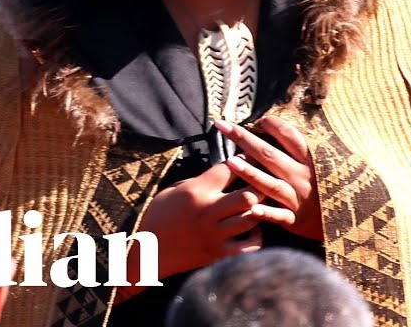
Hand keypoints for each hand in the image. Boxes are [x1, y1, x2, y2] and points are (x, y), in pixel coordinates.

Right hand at [135, 162, 264, 279]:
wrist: (145, 253)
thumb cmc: (159, 216)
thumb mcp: (174, 190)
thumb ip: (201, 181)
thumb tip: (226, 171)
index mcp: (197, 191)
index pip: (230, 169)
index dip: (244, 159)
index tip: (252, 156)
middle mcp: (208, 212)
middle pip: (248, 195)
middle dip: (260, 186)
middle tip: (264, 182)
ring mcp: (214, 235)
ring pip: (252, 219)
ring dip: (261, 210)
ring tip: (262, 204)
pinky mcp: (218, 254)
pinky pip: (250, 247)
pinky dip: (256, 237)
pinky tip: (253, 229)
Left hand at [215, 116, 321, 240]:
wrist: (348, 217)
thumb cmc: (329, 185)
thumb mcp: (324, 162)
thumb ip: (302, 148)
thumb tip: (278, 126)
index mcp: (310, 159)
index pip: (290, 135)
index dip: (273, 125)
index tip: (259, 119)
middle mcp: (302, 176)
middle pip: (270, 154)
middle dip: (244, 138)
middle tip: (223, 125)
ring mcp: (298, 198)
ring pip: (271, 184)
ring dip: (250, 173)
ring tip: (229, 162)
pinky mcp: (296, 219)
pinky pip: (280, 216)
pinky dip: (267, 213)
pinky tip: (253, 209)